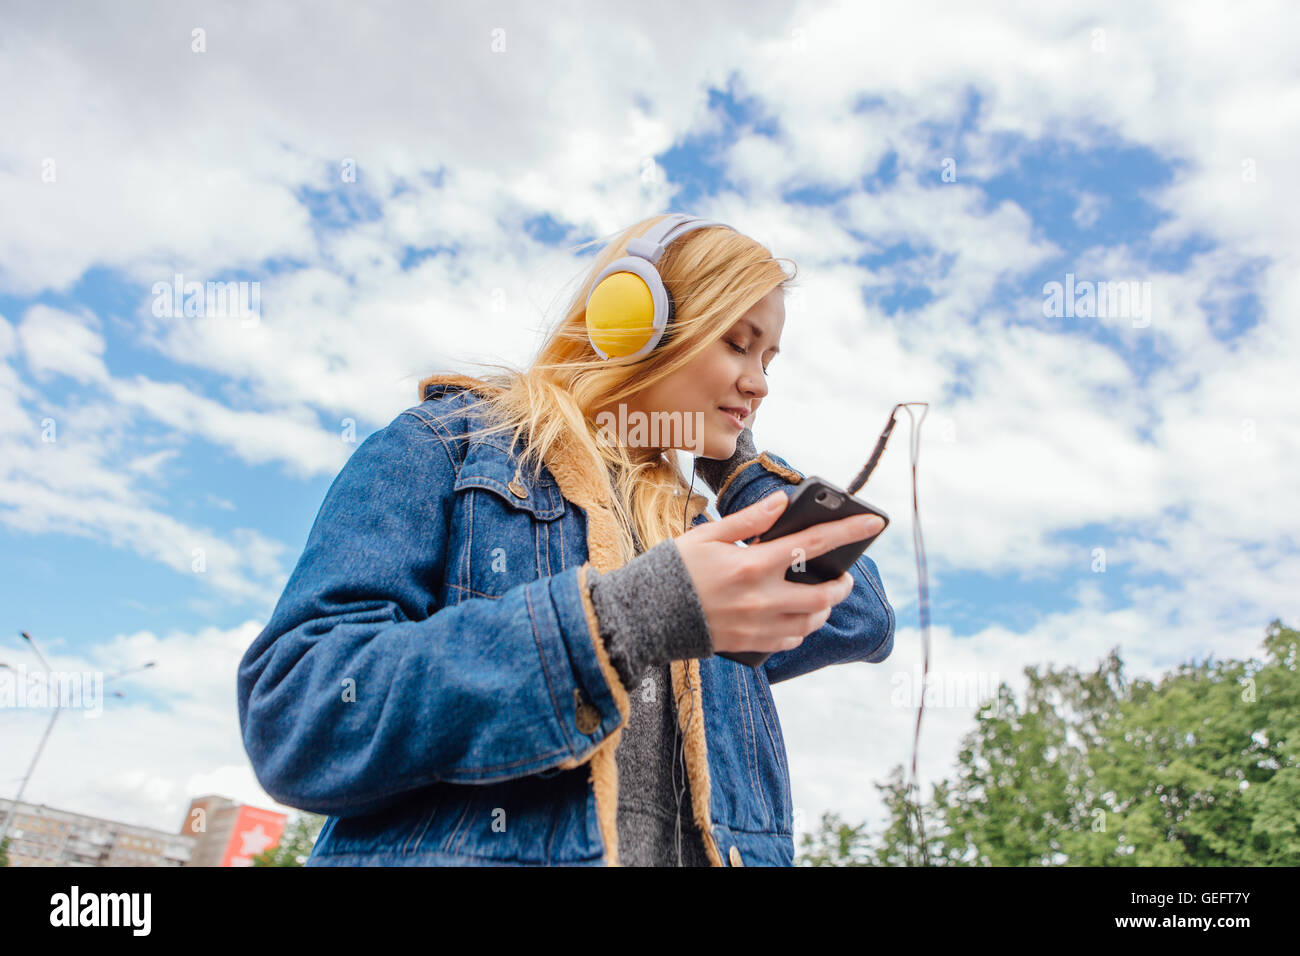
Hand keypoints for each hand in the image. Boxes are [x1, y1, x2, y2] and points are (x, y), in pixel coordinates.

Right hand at [674, 490, 885, 656]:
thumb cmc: (675, 570)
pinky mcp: (749, 644)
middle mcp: (760, 598)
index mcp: (752, 564)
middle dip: (842, 584)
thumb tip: (782, 502)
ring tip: (820, 595)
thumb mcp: (708, 535)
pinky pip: (790, 640)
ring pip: (811, 622)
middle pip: (823, 595)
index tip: (874, 521)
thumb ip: (749, 520)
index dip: (849, 530)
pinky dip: (801, 628)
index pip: (813, 544)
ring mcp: (756, 625)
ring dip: (823, 608)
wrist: (644, 616)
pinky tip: (794, 616)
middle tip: (843, 575)